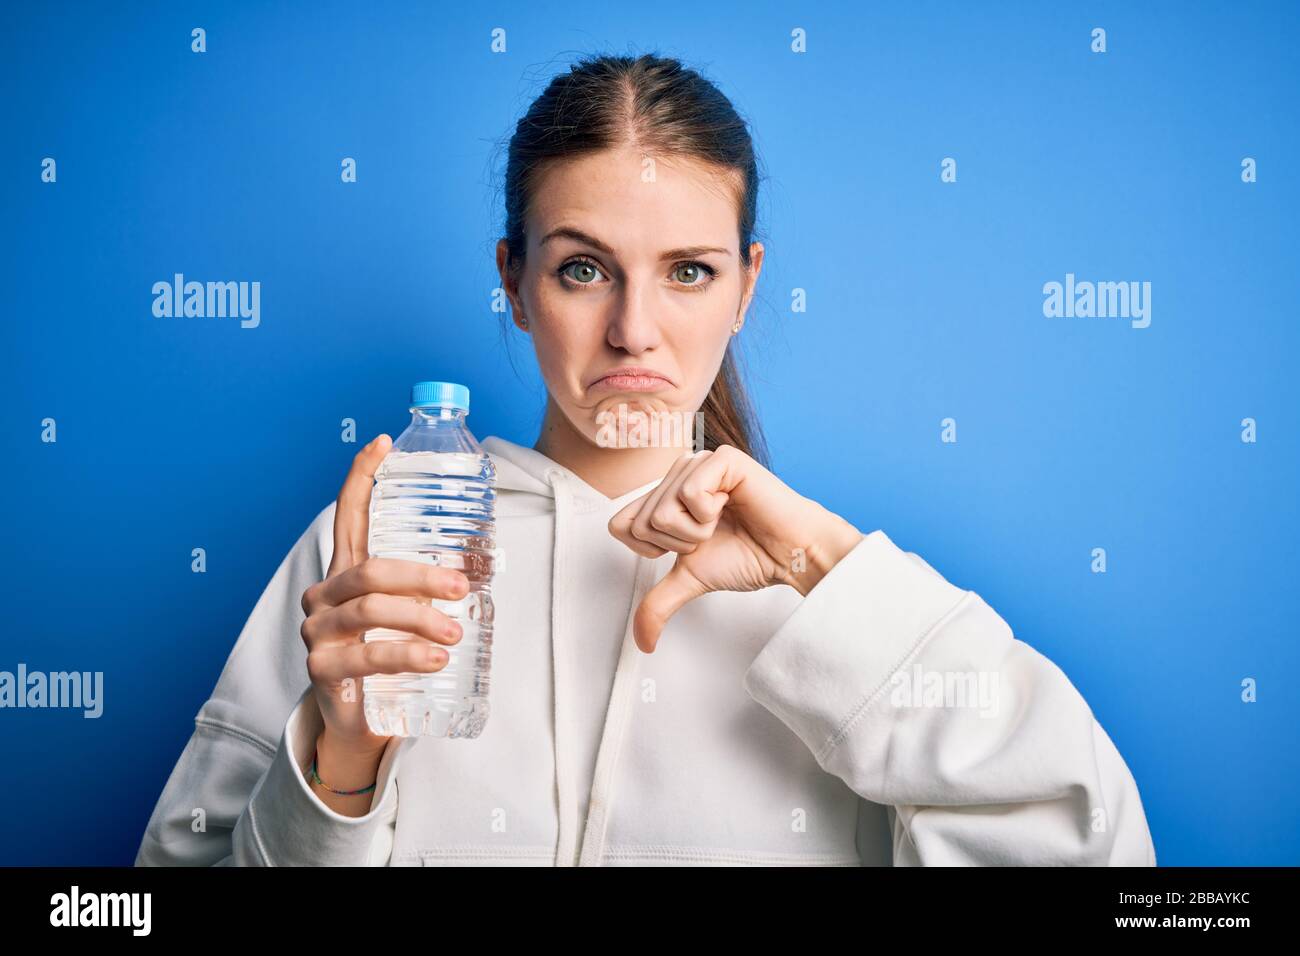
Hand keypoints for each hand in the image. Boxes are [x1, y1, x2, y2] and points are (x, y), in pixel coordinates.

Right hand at [299, 434, 469, 753]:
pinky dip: (405, 656)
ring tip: (454, 634)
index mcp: (347, 572)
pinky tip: (434, 660)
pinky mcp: (321, 668)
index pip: (349, 516)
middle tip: (462, 587)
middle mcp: (325, 594)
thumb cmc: (389, 656)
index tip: (382, 443)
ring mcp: (318, 630)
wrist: (359, 721)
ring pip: (371, 611)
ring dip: (420, 620)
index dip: (361, 477)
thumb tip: (481, 564)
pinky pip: (366, 655)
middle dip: (422, 575)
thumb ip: (428, 589)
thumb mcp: (407, 616)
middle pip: (372, 570)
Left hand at [608, 445, 863, 652]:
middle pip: (641, 522)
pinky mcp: (721, 457)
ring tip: (724, 523)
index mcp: (666, 494)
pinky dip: (710, 515)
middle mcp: (678, 473)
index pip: (620, 525)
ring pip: (662, 511)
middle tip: (712, 536)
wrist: (789, 553)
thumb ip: (658, 604)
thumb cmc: (749, 556)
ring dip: (696, 532)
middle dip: (678, 544)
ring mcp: (698, 462)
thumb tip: (643, 642)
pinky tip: (732, 508)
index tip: (688, 548)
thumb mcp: (690, 579)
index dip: (652, 549)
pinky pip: (689, 493)